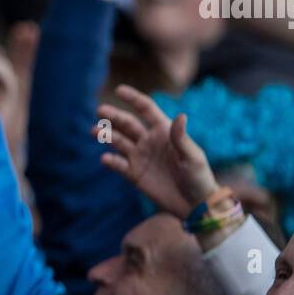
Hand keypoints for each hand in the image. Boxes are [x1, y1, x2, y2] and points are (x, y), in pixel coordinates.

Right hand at [95, 83, 217, 217]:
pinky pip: (118, 165)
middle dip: (113, 116)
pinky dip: (111, 161)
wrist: (195, 204)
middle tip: (100, 111)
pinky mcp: (135, 175)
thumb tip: (181, 115)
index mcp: (164, 132)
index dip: (133, 99)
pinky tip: (106, 159)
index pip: (146, 110)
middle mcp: (149, 141)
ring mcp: (141, 158)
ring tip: (94, 131)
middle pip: (127, 124)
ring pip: (119, 142)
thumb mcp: (192, 156)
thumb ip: (181, 138)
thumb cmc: (199, 177)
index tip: (119, 90)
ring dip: (106, 136)